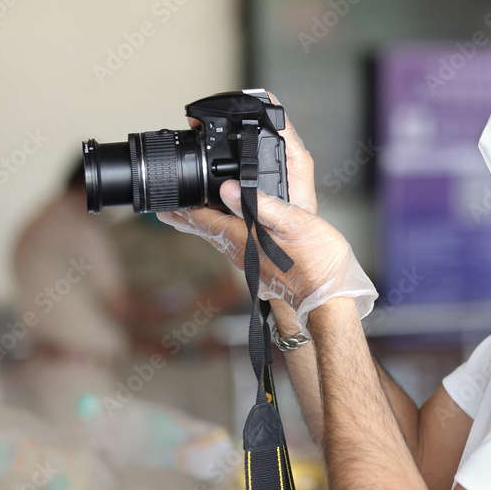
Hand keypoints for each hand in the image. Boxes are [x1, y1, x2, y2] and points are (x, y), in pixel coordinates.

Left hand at [157, 104, 376, 333]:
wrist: (328, 299)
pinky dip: (221, 231)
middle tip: (165, 209)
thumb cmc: (317, 265)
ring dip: (202, 223)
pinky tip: (228, 228)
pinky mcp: (261, 266)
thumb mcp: (293, 226)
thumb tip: (229, 190)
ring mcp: (250, 261)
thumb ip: (261, 206)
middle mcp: (241, 252)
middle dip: (185, 218)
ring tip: (188, 214)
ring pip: (218, 237)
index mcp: (244, 238)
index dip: (182, 209)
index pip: (203, 221)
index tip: (162, 202)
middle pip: (205, 230)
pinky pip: (233, 243)